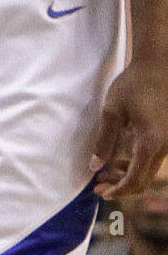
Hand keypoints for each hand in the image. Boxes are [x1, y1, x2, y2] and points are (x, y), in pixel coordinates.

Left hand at [90, 56, 167, 197]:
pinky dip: (137, 164)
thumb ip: (104, 142)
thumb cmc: (134, 83)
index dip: (117, 191)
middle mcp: (166, 143)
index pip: (135, 179)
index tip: (101, 193)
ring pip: (150, 170)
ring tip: (105, 173)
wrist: (159, 61)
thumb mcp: (112, 112)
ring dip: (128, 176)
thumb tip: (95, 167)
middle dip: (121, 187)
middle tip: (99, 187)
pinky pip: (154, 157)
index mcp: (151, 141)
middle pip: (144, 179)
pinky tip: (120, 160)